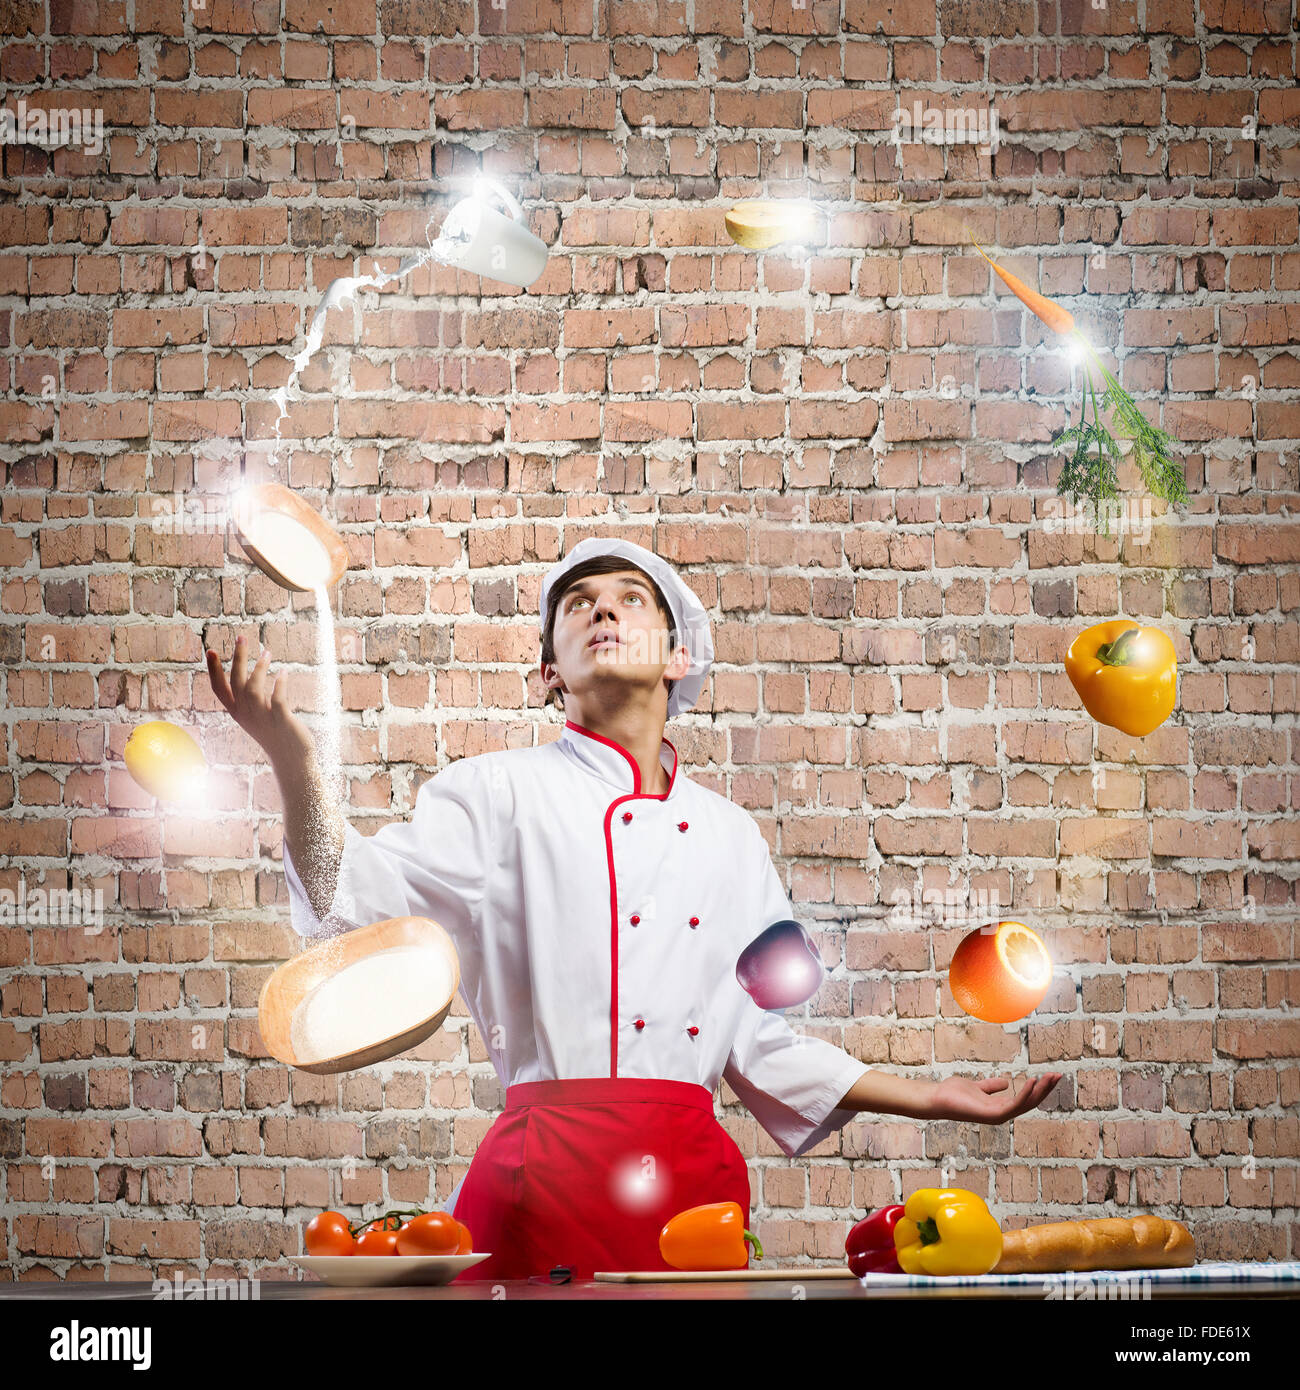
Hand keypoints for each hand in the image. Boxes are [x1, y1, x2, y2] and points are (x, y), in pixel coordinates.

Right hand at [205, 635, 314, 773]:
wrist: (291, 759)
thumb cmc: (275, 734)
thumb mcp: (257, 715)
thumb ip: (251, 698)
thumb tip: (251, 674)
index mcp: (238, 713)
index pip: (219, 689)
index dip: (213, 670)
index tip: (210, 650)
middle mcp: (246, 715)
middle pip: (236, 683)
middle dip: (237, 659)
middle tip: (241, 637)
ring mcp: (263, 719)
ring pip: (253, 690)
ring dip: (259, 668)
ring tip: (267, 652)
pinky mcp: (281, 721)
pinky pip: (277, 700)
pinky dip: (279, 684)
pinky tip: (283, 672)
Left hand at [929, 1071, 1062, 1123]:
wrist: (937, 1098)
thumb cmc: (954, 1094)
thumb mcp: (978, 1087)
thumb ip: (991, 1086)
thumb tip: (1006, 1083)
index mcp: (1000, 1108)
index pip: (1026, 1099)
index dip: (1039, 1089)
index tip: (1051, 1076)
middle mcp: (1001, 1114)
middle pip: (1030, 1102)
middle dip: (1045, 1090)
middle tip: (1058, 1076)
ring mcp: (997, 1116)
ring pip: (1026, 1104)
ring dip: (1040, 1091)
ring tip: (1050, 1077)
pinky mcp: (991, 1115)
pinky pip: (1013, 1105)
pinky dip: (1024, 1093)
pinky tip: (1032, 1081)